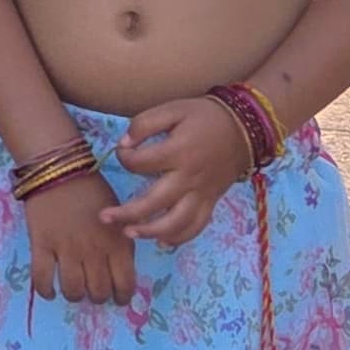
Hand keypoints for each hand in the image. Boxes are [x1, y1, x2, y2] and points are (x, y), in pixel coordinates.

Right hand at [24, 165, 131, 304]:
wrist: (60, 168)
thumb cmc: (92, 189)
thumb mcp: (118, 215)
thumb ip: (121, 242)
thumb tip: (120, 269)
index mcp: (117, 244)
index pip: (125, 285)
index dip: (122, 297)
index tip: (117, 297)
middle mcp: (94, 252)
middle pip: (98, 293)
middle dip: (98, 296)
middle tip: (93, 290)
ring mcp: (66, 250)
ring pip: (73, 291)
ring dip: (74, 295)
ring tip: (73, 289)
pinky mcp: (41, 246)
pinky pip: (42, 279)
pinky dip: (46, 290)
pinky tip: (50, 291)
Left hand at [107, 93, 247, 247]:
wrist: (245, 128)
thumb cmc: (204, 116)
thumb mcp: (173, 109)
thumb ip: (145, 123)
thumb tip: (124, 144)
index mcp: (178, 152)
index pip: (140, 164)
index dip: (124, 158)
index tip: (123, 151)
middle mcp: (189, 177)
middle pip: (154, 203)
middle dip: (126, 213)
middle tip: (104, 217)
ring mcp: (201, 193)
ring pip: (175, 223)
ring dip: (150, 232)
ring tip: (129, 233)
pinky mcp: (211, 202)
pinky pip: (196, 227)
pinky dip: (179, 237)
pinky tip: (161, 241)